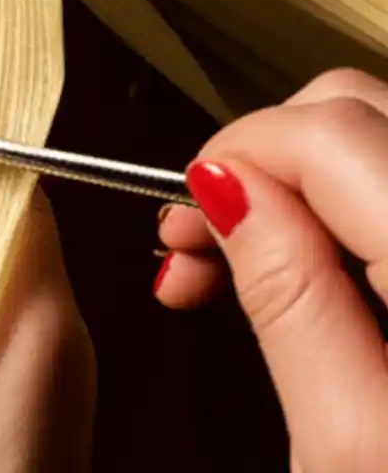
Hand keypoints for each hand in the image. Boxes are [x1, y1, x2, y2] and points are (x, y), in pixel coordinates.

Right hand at [154, 68, 387, 471]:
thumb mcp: (348, 448)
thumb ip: (288, 299)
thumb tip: (224, 191)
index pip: (328, 131)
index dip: (234, 155)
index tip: (184, 215)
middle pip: (364, 108)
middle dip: (265, 157)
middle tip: (203, 242)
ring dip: (307, 179)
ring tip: (252, 261)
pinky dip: (358, 206)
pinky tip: (321, 268)